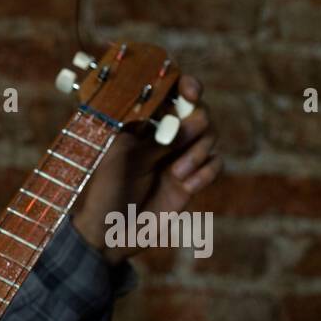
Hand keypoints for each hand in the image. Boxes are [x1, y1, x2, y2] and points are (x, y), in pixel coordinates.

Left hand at [70, 74, 222, 264]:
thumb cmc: (105, 192)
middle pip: (198, 112)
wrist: (109, 235)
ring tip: (178, 173)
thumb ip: (151, 137)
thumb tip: (184, 119)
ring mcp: (179, 158)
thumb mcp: (120, 158)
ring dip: (199, 151)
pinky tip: (186, 185)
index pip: (171, 94)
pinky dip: (206, 172)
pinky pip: (216, 165)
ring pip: (210, 137)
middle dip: (196, 121)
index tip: (191, 91)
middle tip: (182, 136)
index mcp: (142, 125)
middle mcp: (163, 138)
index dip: (186, 86)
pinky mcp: (190, 182)